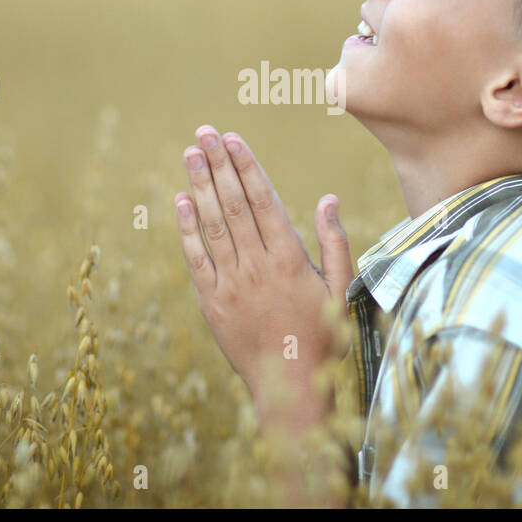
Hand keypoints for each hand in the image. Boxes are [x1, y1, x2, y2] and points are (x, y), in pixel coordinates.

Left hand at [173, 125, 353, 405]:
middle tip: (204, 132)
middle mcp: (258, 266)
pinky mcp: (212, 303)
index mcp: (291, 259)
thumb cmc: (323, 338)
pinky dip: (186, 229)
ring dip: (199, 186)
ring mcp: (232, 284)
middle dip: (218, 165)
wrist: (291, 389)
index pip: (264, 201)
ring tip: (190, 153)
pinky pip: (196, 260)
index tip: (233, 139)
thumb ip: (335, 243)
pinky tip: (180, 201)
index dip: (246, 167)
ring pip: (213, 225)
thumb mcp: (341, 291)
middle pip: (234, 205)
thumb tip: (328, 199)